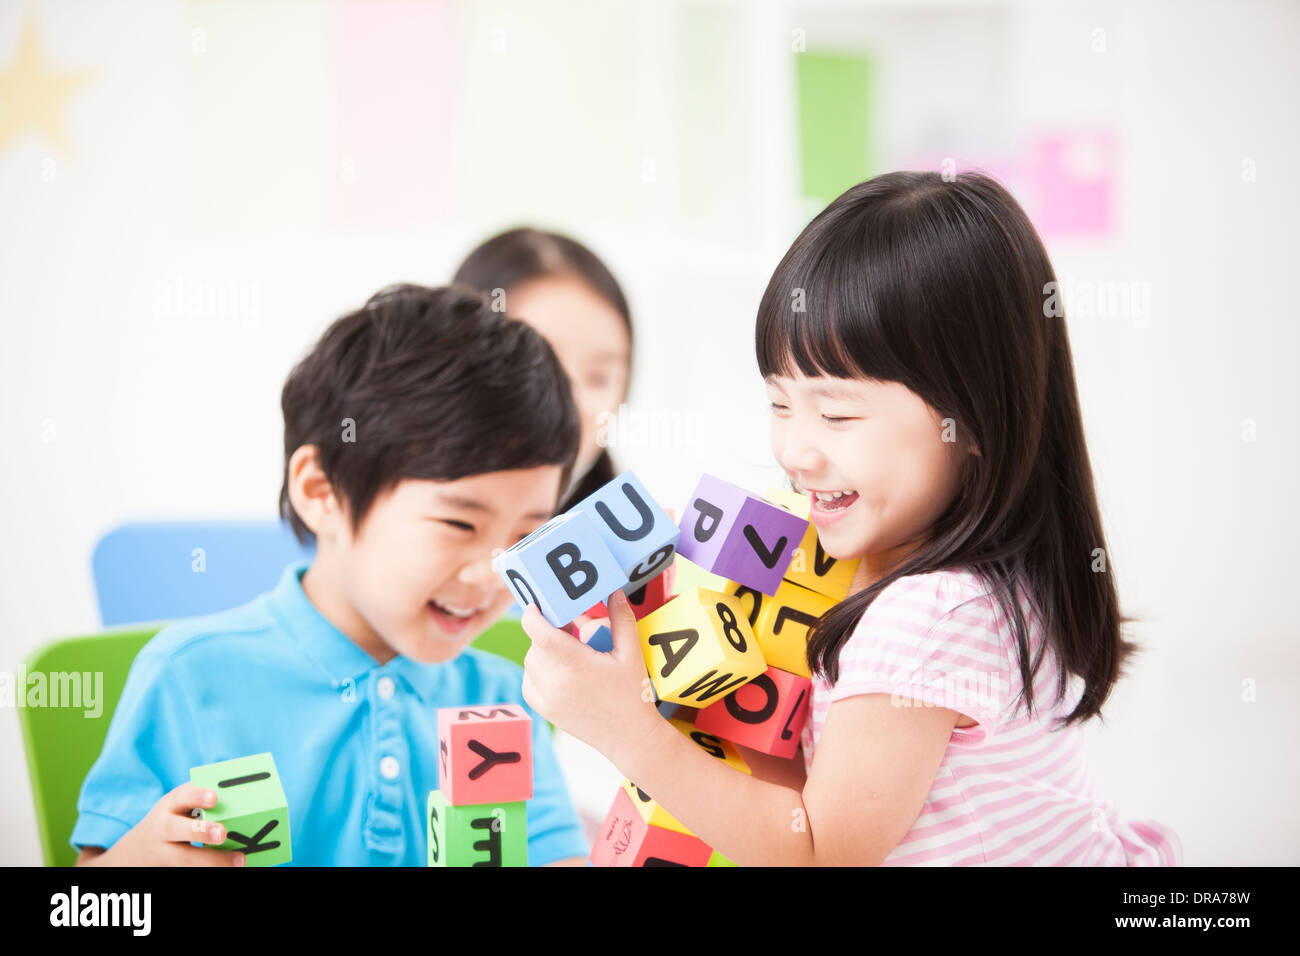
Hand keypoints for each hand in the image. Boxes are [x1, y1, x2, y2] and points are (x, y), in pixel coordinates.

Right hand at [81, 782, 246, 865]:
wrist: (131, 855)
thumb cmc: (171, 822)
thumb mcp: (178, 809)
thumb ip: (202, 805)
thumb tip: (248, 804)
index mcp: (169, 806)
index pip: (181, 796)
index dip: (197, 796)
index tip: (214, 797)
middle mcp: (163, 828)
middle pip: (177, 829)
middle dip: (200, 831)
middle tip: (223, 833)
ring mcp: (163, 852)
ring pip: (184, 858)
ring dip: (212, 860)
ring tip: (239, 861)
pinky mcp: (168, 869)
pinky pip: (187, 871)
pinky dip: (207, 872)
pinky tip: (228, 871)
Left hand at [520, 590, 663, 768]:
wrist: (630, 737)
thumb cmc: (633, 694)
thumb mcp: (631, 654)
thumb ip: (621, 619)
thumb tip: (613, 591)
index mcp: (578, 665)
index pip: (540, 634)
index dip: (533, 615)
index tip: (537, 605)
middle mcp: (557, 683)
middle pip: (536, 645)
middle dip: (547, 632)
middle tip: (566, 627)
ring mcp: (548, 700)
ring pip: (530, 662)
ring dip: (542, 650)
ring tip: (566, 648)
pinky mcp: (545, 711)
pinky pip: (529, 681)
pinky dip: (538, 670)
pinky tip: (559, 669)